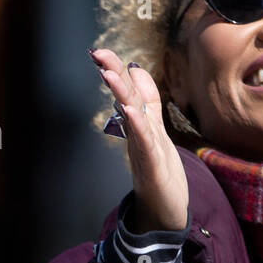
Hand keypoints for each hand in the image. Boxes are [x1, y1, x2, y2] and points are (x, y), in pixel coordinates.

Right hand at [90, 49, 189, 231]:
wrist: (165, 212)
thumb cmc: (160, 172)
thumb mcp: (155, 130)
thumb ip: (147, 101)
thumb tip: (135, 70)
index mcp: (140, 124)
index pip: (128, 91)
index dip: (117, 70)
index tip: (101, 51)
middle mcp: (138, 134)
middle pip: (126, 99)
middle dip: (113, 74)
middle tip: (97, 53)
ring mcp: (144, 150)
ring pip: (132, 117)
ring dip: (120, 95)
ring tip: (108, 74)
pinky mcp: (153, 167)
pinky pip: (145, 142)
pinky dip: (138, 125)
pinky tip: (131, 111)